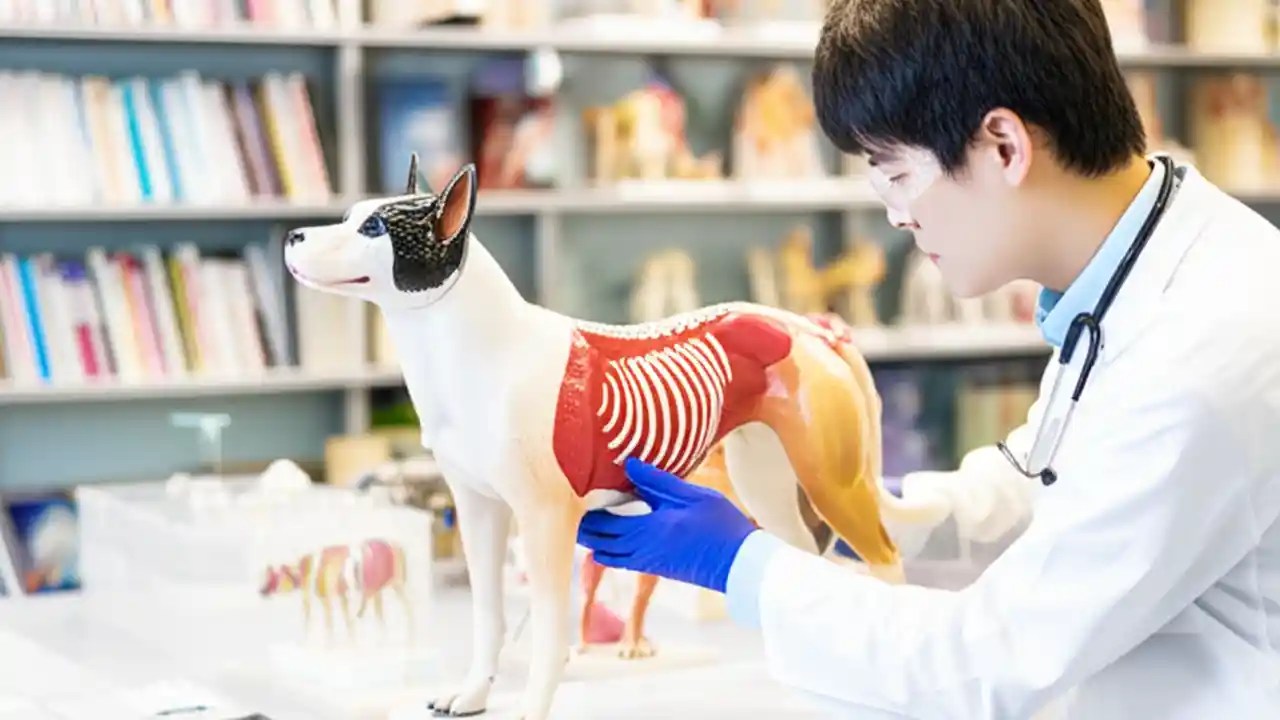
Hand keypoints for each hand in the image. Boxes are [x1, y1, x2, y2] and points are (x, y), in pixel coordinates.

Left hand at [577, 457, 757, 592]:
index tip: (574, 492)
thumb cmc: (720, 525)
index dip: (587, 509)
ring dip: (594, 541)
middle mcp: (641, 548)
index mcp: (647, 528)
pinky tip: (607, 544)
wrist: (740, 564)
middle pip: (600, 540)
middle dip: (585, 527)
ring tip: (583, 526)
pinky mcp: (657, 569)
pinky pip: (622, 562)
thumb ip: (657, 481)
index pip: (604, 520)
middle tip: (571, 508)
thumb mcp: (691, 496)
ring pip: (608, 554)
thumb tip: (628, 463)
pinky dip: (608, 553)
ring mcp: (648, 562)